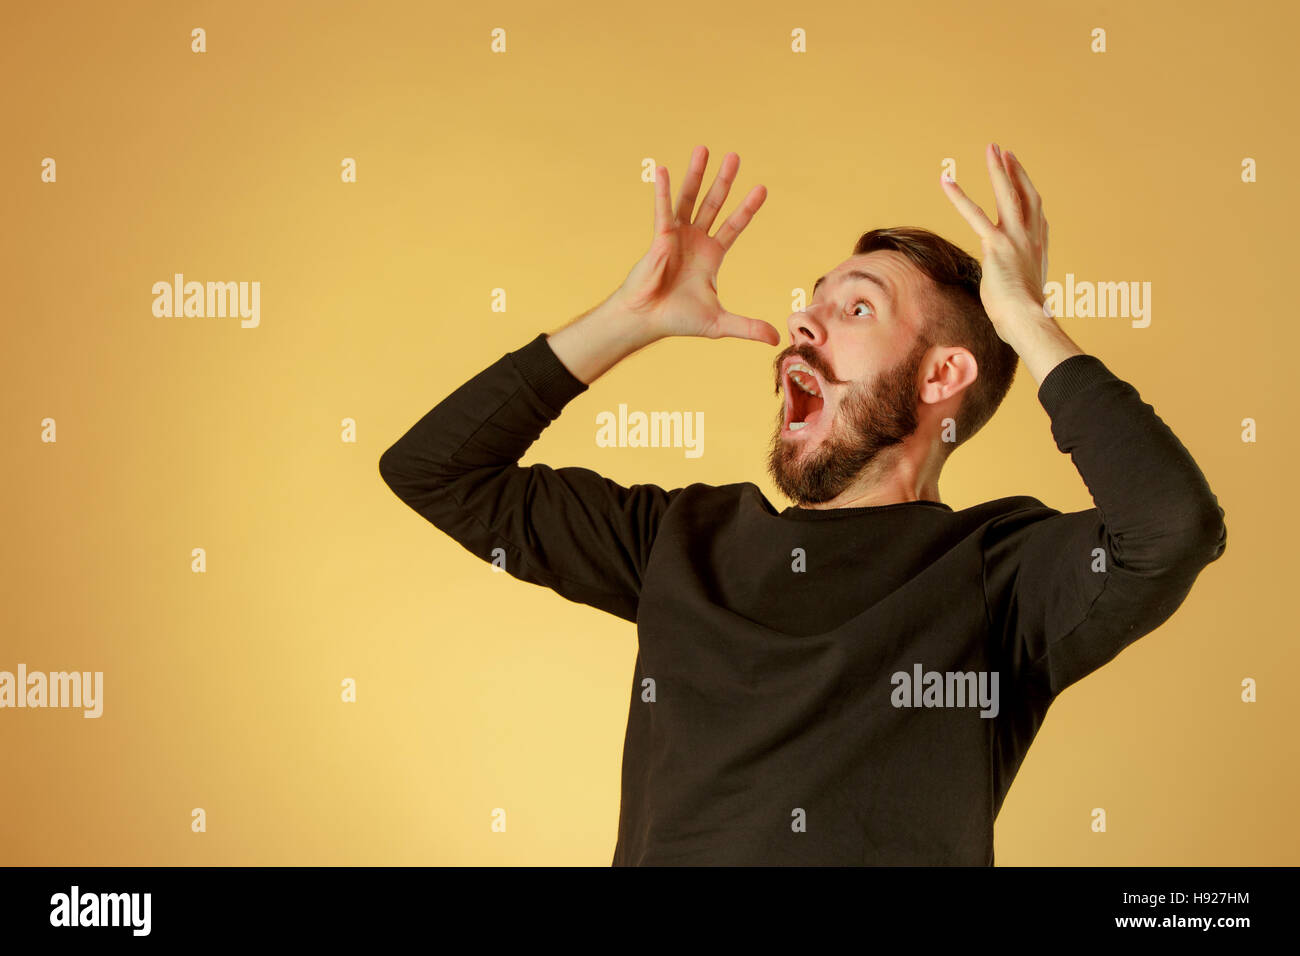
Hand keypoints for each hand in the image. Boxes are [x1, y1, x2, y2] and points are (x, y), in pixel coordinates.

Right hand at [613, 145, 779, 345]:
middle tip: (734, 156)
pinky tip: (663, 170)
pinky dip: (663, 191)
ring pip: (689, 199)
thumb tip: (776, 338)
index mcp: (711, 255)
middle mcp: (695, 240)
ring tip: (704, 148)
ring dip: (696, 175)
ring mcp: (677, 236)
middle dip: (724, 181)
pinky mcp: (659, 238)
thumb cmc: (678, 320)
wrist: (647, 320)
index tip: (761, 188)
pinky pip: (663, 210)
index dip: (747, 208)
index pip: (734, 226)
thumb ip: (747, 326)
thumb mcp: (719, 323)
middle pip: (713, 204)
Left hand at [941, 143, 1050, 338]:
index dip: (1029, 193)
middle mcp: (1031, 237)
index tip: (1022, 178)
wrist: (1028, 320)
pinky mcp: (996, 244)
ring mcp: (1015, 238)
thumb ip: (1017, 281)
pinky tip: (947, 181)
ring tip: (991, 148)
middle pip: (1025, 195)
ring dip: (998, 169)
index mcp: (1038, 248)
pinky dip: (959, 196)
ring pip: (1007, 194)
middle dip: (1015, 171)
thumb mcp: (1023, 293)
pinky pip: (975, 214)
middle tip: (1005, 152)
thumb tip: (1012, 288)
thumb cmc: (1024, 315)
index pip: (1037, 214)